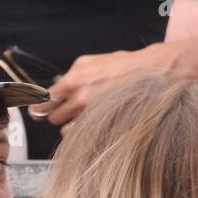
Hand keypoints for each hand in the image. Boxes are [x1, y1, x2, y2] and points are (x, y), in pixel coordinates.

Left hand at [31, 42, 174, 127]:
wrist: (158, 72)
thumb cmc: (127, 65)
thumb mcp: (94, 62)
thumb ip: (72, 76)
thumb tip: (55, 88)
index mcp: (74, 79)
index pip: (42, 100)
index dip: (40, 106)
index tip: (39, 110)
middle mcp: (79, 97)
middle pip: (51, 118)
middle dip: (56, 115)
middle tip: (66, 112)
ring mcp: (91, 113)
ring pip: (64, 130)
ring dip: (69, 126)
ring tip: (83, 117)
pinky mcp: (102, 124)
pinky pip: (82, 136)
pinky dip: (83, 133)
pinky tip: (93, 123)